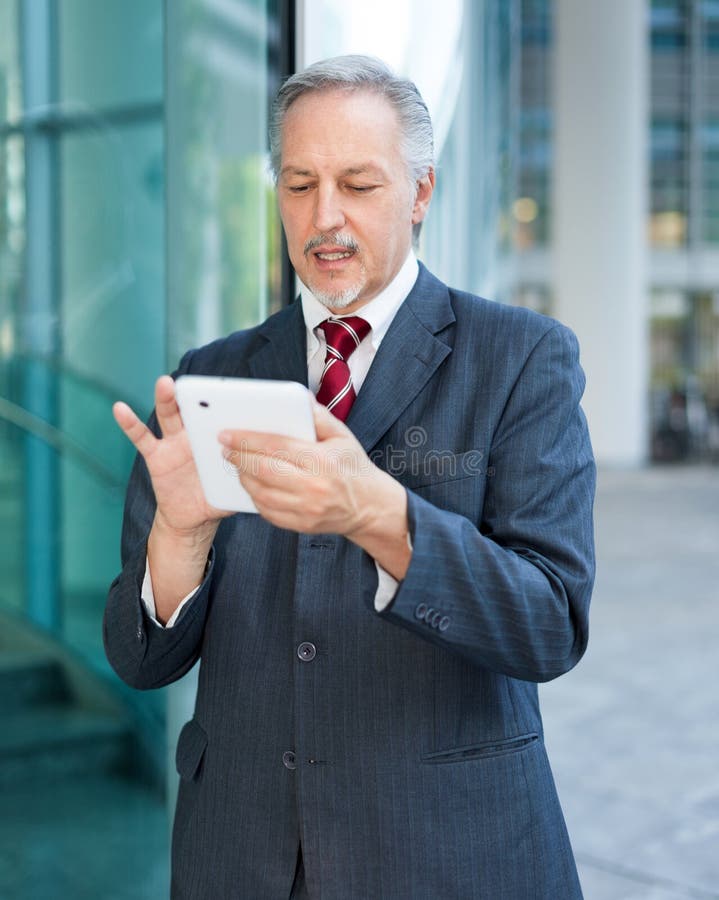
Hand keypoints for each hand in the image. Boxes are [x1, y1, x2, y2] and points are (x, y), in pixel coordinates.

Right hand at [113, 375, 231, 536]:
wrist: (194, 517)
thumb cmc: (218, 495)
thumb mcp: (235, 484)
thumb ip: (246, 473)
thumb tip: (261, 466)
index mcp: (215, 438)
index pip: (218, 415)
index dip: (222, 403)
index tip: (229, 389)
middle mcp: (195, 435)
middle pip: (193, 409)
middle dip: (193, 394)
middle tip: (195, 380)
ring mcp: (173, 443)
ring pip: (169, 416)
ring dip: (166, 399)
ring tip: (164, 383)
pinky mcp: (156, 456)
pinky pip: (141, 437)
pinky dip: (129, 423)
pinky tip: (120, 408)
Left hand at [219, 400, 410, 578]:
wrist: (369, 506)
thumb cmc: (352, 466)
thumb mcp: (342, 435)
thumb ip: (318, 416)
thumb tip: (297, 397)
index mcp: (322, 460)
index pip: (276, 447)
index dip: (247, 439)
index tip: (227, 433)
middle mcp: (313, 487)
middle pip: (263, 470)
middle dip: (238, 456)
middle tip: (224, 447)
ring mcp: (306, 509)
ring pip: (261, 493)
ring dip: (242, 476)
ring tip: (235, 463)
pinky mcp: (300, 525)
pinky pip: (267, 511)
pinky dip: (254, 496)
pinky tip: (251, 483)